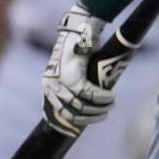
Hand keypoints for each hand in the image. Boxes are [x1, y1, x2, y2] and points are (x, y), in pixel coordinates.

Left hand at [41, 3, 113, 136]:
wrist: (82, 27)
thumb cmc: (80, 48)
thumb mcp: (74, 70)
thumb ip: (75, 86)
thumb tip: (84, 104)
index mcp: (48, 85)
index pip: (52, 114)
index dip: (65, 126)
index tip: (77, 132)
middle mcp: (51, 85)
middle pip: (69, 113)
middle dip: (89, 118)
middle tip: (104, 114)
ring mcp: (61, 80)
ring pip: (80, 105)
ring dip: (99, 108)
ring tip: (110, 104)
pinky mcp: (73, 74)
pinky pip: (88, 93)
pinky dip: (102, 98)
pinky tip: (110, 97)